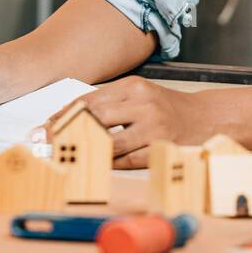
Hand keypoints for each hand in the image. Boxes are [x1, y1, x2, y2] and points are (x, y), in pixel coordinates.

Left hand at [47, 75, 212, 168]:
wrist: (207, 118)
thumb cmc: (166, 107)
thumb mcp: (140, 95)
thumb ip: (110, 104)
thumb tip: (70, 119)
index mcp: (133, 87)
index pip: (88, 101)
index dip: (63, 115)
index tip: (44, 127)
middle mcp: (142, 103)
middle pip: (94, 120)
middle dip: (67, 133)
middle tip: (48, 145)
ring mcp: (153, 127)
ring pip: (109, 143)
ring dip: (85, 152)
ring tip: (67, 158)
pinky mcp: (161, 148)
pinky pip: (127, 161)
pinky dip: (110, 164)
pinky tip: (96, 165)